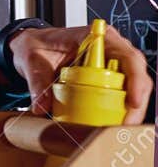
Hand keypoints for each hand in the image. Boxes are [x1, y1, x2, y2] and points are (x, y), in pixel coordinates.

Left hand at [10, 24, 152, 123]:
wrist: (30, 46)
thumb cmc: (36, 45)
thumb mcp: (31, 60)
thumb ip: (36, 82)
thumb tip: (41, 107)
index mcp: (95, 37)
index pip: (126, 55)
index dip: (135, 78)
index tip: (134, 101)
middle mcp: (109, 48)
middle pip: (136, 74)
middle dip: (137, 101)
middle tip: (126, 125)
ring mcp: (110, 63)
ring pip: (132, 86)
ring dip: (130, 109)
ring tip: (120, 129)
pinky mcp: (106, 78)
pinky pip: (120, 93)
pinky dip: (119, 109)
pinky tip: (113, 123)